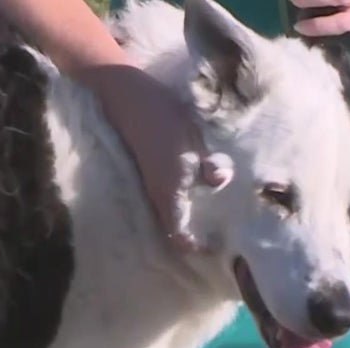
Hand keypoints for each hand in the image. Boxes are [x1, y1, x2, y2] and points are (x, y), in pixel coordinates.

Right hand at [79, 65, 213, 252]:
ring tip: (209, 216)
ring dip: (185, 221)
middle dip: (192, 237)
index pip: (179, 238)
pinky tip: (193, 194)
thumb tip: (221, 181)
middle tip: (217, 233)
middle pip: (173, 231)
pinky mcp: (147, 176)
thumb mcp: (194, 140)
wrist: (128, 98)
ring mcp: (148, 187)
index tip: (214, 246)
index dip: (196, 248)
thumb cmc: (163, 118)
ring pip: (167, 217)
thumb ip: (208, 166)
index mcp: (169, 194)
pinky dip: (178, 206)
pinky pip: (164, 202)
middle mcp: (156, 197)